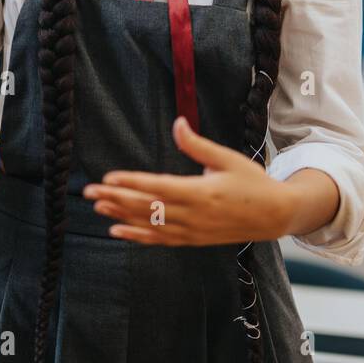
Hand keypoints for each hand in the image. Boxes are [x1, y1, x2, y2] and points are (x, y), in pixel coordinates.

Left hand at [82, 115, 293, 246]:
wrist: (273, 216)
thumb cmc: (252, 182)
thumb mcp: (227, 158)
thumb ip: (198, 145)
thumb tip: (178, 123)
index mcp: (201, 192)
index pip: (157, 187)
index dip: (131, 183)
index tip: (108, 177)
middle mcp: (193, 215)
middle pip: (147, 207)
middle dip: (116, 198)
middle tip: (89, 192)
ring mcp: (192, 230)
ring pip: (149, 224)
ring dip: (121, 215)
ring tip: (98, 207)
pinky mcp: (193, 240)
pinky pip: (160, 239)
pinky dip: (137, 236)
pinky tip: (118, 230)